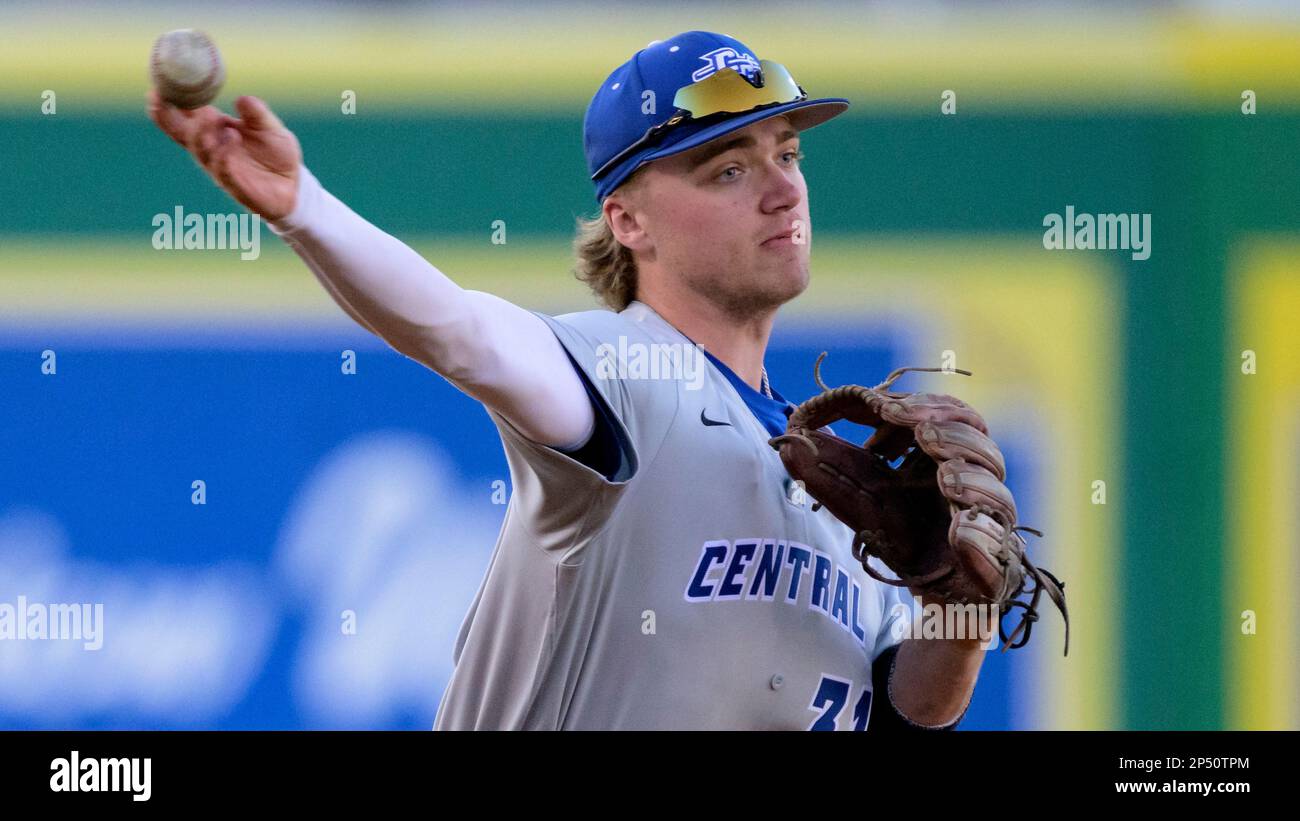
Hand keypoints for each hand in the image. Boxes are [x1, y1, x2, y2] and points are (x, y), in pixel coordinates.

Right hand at [147, 90, 301, 221]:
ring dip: (200, 132)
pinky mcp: (236, 187)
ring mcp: (221, 169)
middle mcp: (211, 151)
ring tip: (208, 115)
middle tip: (165, 99)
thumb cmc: (276, 154)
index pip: (183, 119)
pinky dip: (224, 153)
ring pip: (201, 151)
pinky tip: (231, 136)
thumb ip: (257, 114)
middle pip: (183, 135)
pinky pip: (224, 170)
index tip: (155, 89)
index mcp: (214, 133)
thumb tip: (241, 99)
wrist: (295, 185)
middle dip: (170, 118)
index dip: (167, 106)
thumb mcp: (270, 127)